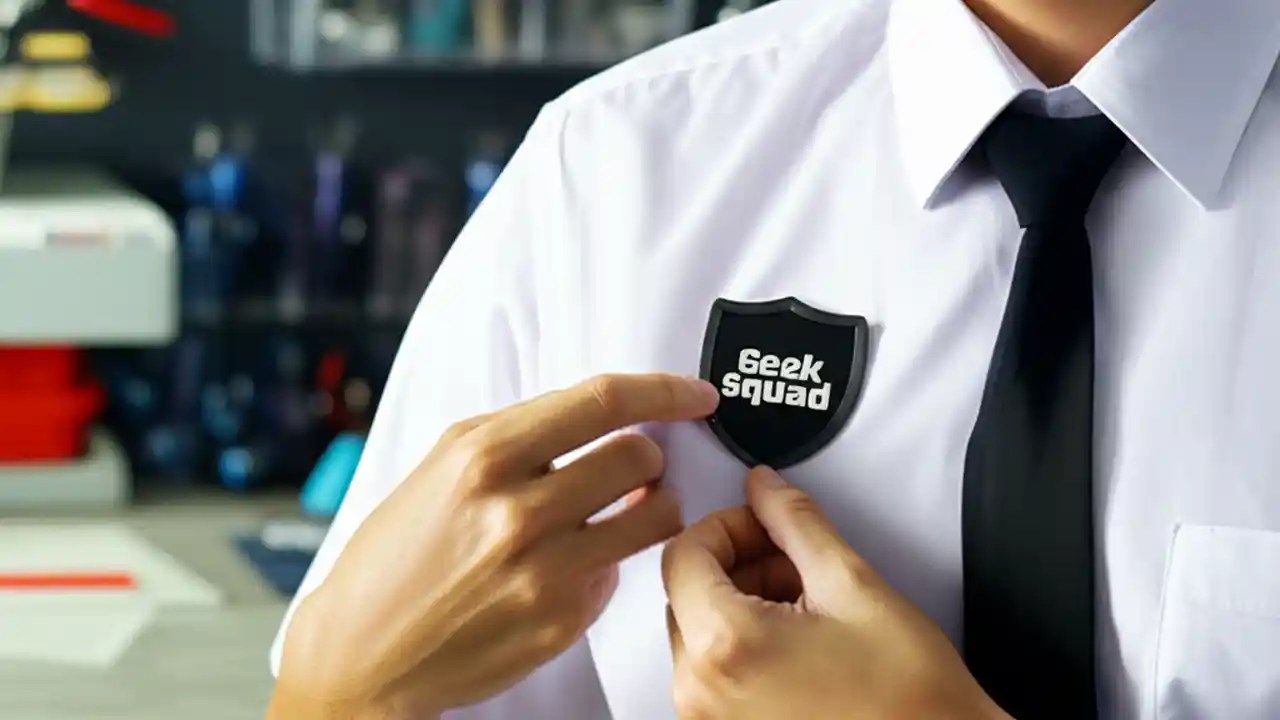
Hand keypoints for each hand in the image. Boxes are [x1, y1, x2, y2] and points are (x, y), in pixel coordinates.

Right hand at [269, 373, 719, 718]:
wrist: (364, 648)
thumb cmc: (400, 551)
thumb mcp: (443, 464)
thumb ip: (522, 432)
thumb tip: (602, 412)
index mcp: (483, 455)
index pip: (604, 401)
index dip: (664, 390)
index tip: (696, 394)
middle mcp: (518, 509)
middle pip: (640, 456)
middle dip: (648, 456)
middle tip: (632, 467)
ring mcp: (545, 569)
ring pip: (655, 515)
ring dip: (654, 505)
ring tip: (628, 509)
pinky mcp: (562, 618)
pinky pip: (621, 571)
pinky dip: (609, 560)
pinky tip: (572, 564)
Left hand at [662, 467, 1012, 719]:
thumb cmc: (911, 699)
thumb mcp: (852, 584)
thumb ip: (796, 523)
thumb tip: (764, 488)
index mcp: (725, 647)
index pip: (684, 555)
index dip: (726, 525)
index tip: (764, 523)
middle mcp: (702, 692)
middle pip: (687, 593)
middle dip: (738, 564)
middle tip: (796, 562)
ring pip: (699, 631)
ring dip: (742, 603)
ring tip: (809, 606)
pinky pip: (713, 672)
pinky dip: (743, 644)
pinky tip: (799, 642)